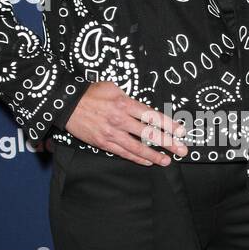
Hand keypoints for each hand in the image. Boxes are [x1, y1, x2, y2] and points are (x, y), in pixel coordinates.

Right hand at [64, 81, 188, 164]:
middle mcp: (120, 119)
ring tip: (167, 161)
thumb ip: (130, 99)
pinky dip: (137, 158)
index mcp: (125, 103)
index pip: (152, 116)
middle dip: (168, 143)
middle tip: (182, 150)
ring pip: (138, 147)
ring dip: (154, 155)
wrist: (67, 103)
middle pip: (149, 134)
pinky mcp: (103, 143)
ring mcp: (111, 133)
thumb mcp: (113, 88)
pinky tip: (148, 162)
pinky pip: (123, 153)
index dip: (169, 125)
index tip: (181, 132)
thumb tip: (143, 110)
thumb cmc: (91, 93)